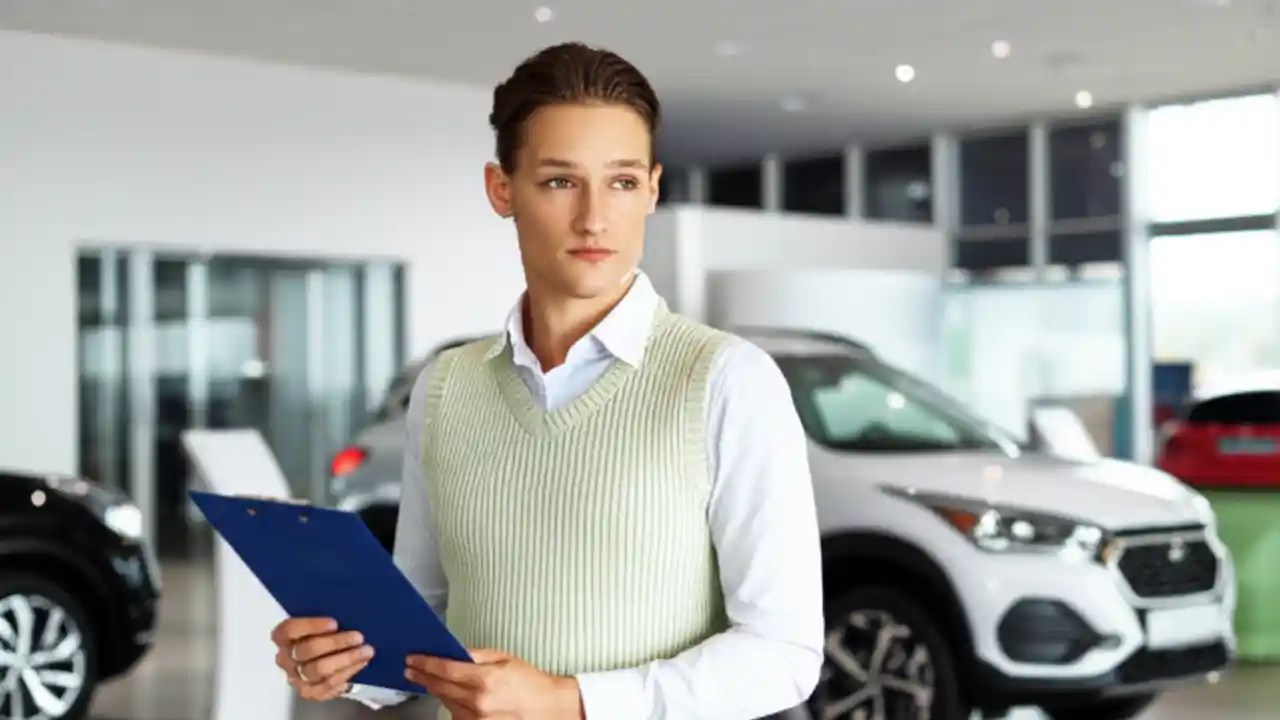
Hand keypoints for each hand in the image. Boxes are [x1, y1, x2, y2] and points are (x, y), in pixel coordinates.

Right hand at [270, 616, 374, 701]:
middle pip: (307, 650)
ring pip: (319, 669)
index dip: (311, 626)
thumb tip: (350, 606)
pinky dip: (347, 672)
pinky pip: (328, 684)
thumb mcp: (322, 622)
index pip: (290, 629)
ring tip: (366, 650)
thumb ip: (327, 617)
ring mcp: (296, 677)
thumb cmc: (324, 635)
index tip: (334, 623)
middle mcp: (286, 658)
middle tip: (358, 637)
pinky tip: (360, 663)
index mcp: (284, 637)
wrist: (328, 660)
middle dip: (336, 643)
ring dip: (346, 659)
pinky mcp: (310, 692)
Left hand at [404, 648, 582, 719]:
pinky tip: (452, 695)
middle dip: (423, 677)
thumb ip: (476, 655)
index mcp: (485, 680)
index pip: (445, 669)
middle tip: (410, 668)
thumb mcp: (504, 659)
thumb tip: (452, 650)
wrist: (547, 708)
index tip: (413, 659)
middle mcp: (478, 702)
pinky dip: (451, 703)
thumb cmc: (529, 682)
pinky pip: (455, 714)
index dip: (425, 663)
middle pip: (440, 687)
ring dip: (437, 690)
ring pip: (445, 702)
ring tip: (430, 679)